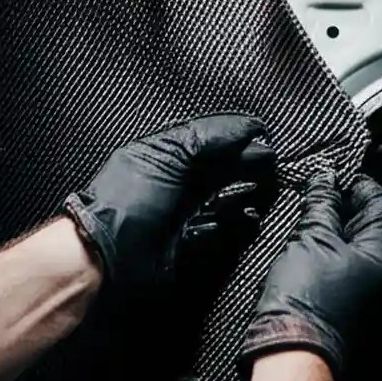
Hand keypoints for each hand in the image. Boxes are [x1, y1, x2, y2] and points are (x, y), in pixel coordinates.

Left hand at [63, 114, 275, 287]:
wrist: (106, 253)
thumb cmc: (130, 199)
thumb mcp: (170, 155)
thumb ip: (209, 136)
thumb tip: (249, 127)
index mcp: (168, 152)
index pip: (213, 138)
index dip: (240, 137)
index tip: (266, 138)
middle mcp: (175, 180)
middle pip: (222, 167)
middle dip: (249, 165)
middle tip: (275, 167)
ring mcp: (180, 212)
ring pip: (224, 197)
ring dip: (248, 194)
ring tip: (268, 192)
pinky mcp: (185, 242)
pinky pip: (220, 230)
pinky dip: (238, 225)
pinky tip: (251, 219)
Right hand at [239, 173, 381, 377]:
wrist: (296, 354)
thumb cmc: (307, 299)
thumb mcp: (312, 238)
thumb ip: (322, 204)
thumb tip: (326, 180)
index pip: (380, 202)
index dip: (356, 184)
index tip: (334, 176)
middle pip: (373, 226)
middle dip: (346, 207)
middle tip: (318, 196)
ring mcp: (374, 295)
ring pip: (360, 250)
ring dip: (338, 232)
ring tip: (310, 222)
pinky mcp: (356, 310)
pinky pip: (351, 272)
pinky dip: (334, 256)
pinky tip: (311, 252)